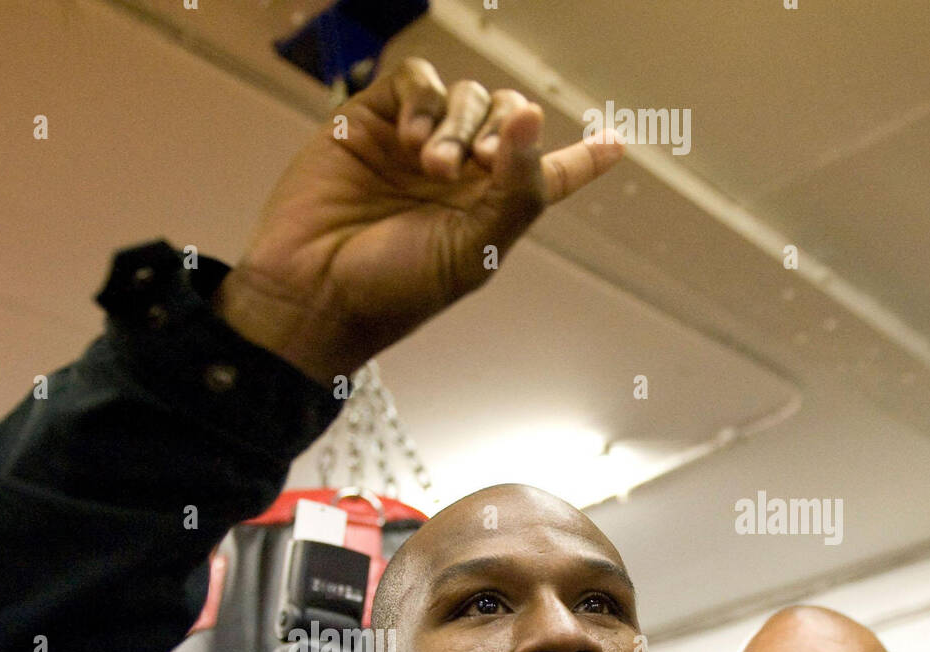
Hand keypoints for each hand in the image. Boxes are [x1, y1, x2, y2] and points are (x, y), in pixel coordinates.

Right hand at [214, 56, 622, 383]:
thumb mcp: (475, 251)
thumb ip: (519, 187)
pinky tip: (411, 138)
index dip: (582, 160)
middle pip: (509, 119)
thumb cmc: (394, 289)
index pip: (547, 176)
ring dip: (459, 123)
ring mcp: (412, 146)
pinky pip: (415, 82)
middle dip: (505, 131)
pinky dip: (423, 99)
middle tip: (475, 167)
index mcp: (488, 213)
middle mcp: (456, 177)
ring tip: (432, 166)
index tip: (617, 145)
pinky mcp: (370, 123)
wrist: (312, 293)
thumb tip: (533, 114)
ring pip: (465, 96)